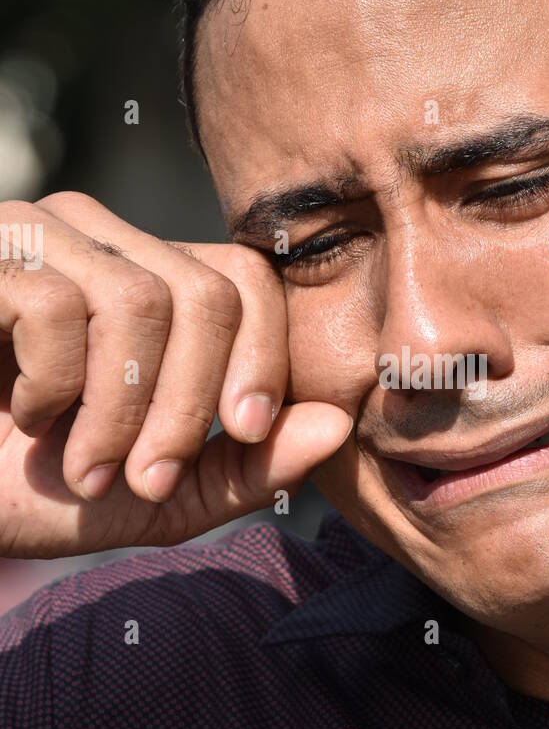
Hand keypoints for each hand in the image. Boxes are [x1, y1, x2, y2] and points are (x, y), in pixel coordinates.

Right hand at [0, 192, 351, 557]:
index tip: (244, 432)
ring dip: (119, 411)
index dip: (265, 358)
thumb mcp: (155, 493)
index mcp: (153, 281)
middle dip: (191, 405)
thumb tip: (336, 422)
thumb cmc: (32, 486)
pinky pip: (58, 306)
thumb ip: (245, 467)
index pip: (251, 280)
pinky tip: (15, 409)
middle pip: (211, 292)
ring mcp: (40, 234)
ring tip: (78, 461)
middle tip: (143, 477)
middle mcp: (104, 241)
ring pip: (144, 300)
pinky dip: (49, 386)